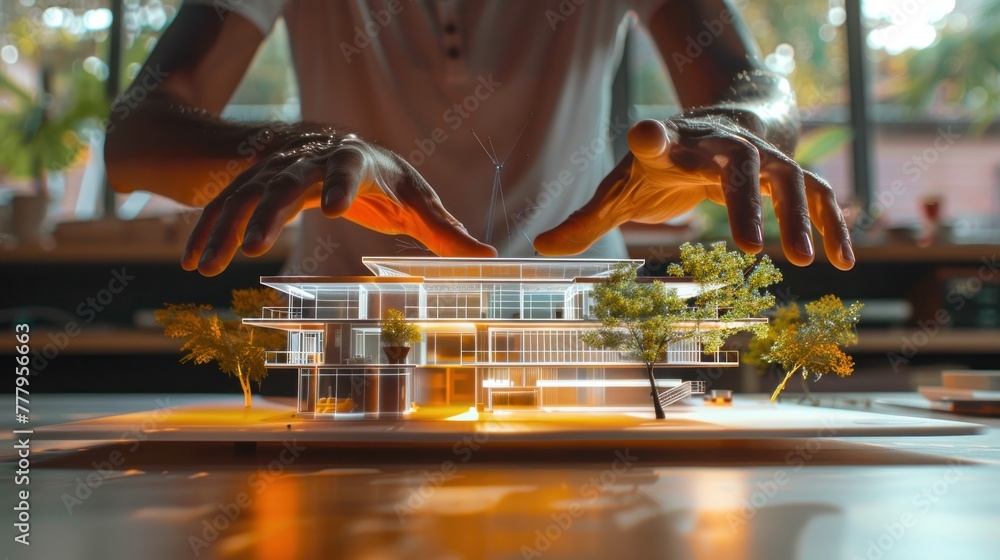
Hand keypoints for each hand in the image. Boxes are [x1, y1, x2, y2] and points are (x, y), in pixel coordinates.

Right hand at [183, 132, 495, 275]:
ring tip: (207, 267)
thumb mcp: (418, 203)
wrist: (341, 146)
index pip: (351, 167)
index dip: (341, 185)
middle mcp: (312, 159)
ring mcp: (278, 169)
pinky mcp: (255, 183)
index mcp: (359, 160)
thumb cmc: (388, 181)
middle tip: (252, 249)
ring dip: (224, 229)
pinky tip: (194, 263)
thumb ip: (447, 231)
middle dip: (268, 212)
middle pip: (286, 180)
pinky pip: (225, 205)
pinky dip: (207, 231)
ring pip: (246, 194)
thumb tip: (493, 256)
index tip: (333, 209)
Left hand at [534, 117, 854, 269]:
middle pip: (737, 163)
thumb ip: (587, 220)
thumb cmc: (661, 162)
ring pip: (787, 176)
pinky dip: (832, 224)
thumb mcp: (621, 187)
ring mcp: (759, 156)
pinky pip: (817, 194)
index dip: (653, 135)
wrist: (717, 125)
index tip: (645, 133)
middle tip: (752, 246)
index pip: (658, 136)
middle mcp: (719, 145)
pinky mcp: (787, 172)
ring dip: (798, 216)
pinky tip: (843, 262)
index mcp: (671, 146)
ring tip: (805, 261)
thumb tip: (538, 246)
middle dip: (746, 201)